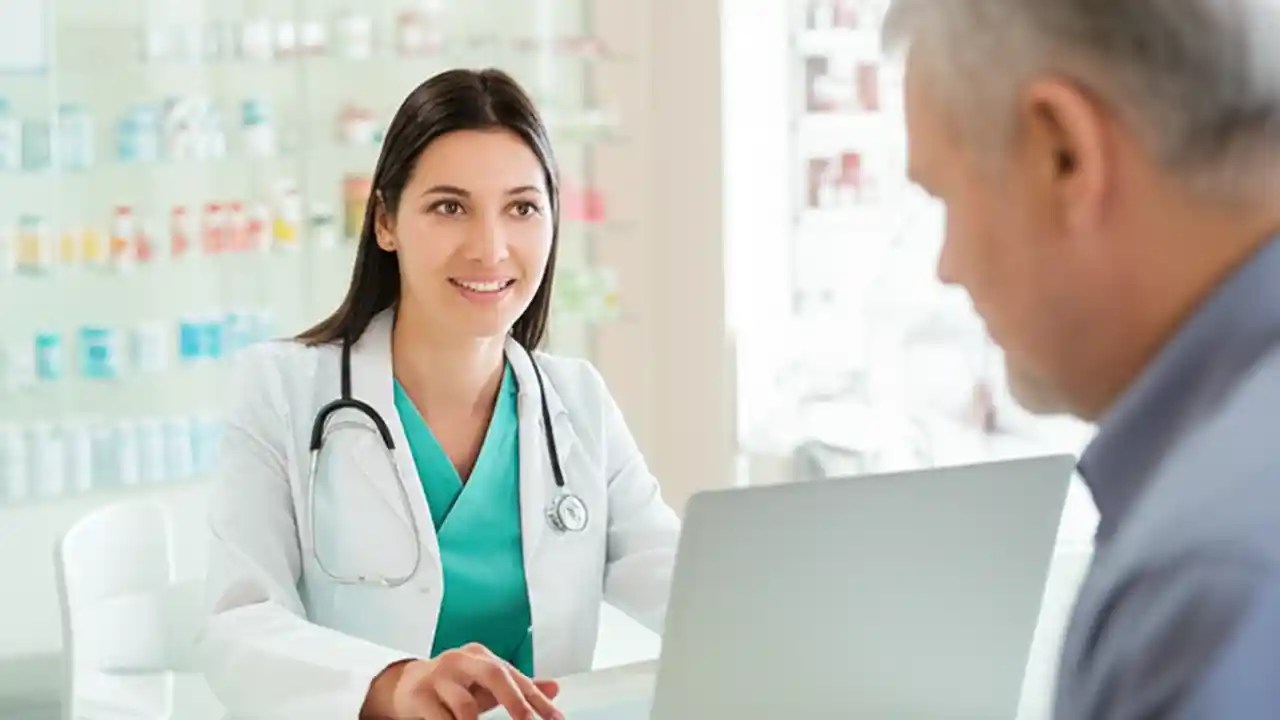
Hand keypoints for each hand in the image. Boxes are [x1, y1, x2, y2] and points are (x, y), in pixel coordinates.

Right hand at [361, 643, 562, 719]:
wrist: (406, 686)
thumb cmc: (453, 686)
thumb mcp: (486, 685)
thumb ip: (518, 687)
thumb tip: (555, 688)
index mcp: (482, 656)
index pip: (516, 677)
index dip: (538, 700)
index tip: (556, 719)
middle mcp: (462, 660)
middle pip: (494, 675)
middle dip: (515, 702)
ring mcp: (438, 675)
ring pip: (465, 704)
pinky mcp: (419, 694)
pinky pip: (440, 717)